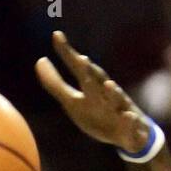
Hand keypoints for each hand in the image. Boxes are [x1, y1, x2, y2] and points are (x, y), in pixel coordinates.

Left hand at [36, 30, 150, 155]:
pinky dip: (131, 121)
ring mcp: (121, 111)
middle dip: (91, 72)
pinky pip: (132, 125)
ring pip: (118, 101)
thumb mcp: (74, 101)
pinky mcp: (131, 129)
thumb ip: (55, 83)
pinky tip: (130, 117)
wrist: (131, 135)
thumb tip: (39, 60)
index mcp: (92, 87)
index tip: (56, 36)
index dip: (67, 54)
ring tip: (109, 85)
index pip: (78, 68)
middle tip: (81, 60)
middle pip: (98, 82)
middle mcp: (107, 95)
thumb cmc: (99, 114)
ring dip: (114, 93)